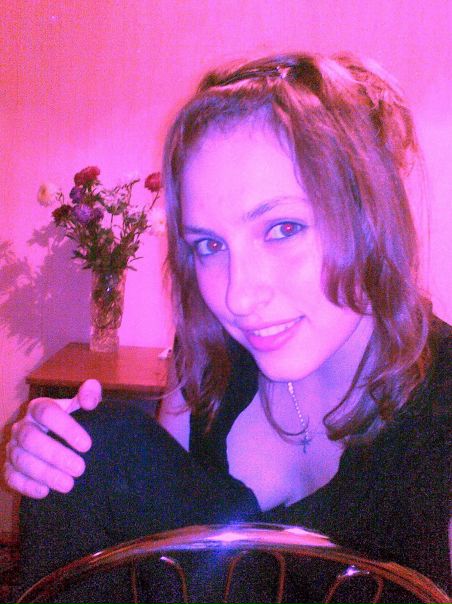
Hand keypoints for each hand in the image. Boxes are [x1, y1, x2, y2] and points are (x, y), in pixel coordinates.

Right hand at [4, 379, 101, 498]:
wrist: (58, 436)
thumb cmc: (74, 418)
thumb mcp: (83, 403)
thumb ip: (91, 394)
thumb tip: (89, 401)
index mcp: (38, 406)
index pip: (47, 412)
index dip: (66, 427)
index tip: (87, 445)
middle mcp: (22, 425)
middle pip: (31, 438)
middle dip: (56, 455)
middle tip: (80, 469)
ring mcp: (13, 447)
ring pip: (21, 459)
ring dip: (45, 473)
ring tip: (68, 484)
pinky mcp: (9, 467)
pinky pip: (11, 476)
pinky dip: (26, 485)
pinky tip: (45, 492)